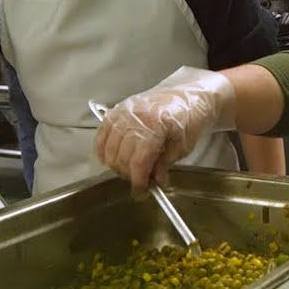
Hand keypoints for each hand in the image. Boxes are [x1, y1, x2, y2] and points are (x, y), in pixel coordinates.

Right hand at [95, 67, 236, 189]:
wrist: (185, 96)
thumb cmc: (187, 119)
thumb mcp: (183, 145)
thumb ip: (165, 164)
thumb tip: (154, 181)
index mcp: (155, 124)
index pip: (139, 160)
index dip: (138, 179)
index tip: (141, 191)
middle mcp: (135, 117)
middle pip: (122, 156)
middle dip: (129, 174)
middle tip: (140, 180)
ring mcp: (122, 112)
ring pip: (108, 149)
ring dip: (116, 165)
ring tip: (130, 170)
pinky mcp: (115, 111)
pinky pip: (101, 136)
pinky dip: (103, 151)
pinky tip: (112, 159)